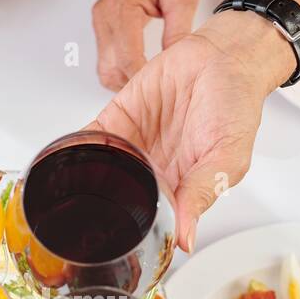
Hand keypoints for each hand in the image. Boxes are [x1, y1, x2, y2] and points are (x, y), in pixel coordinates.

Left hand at [90, 11, 290, 251]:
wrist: (224, 56)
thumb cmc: (236, 107)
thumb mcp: (228, 158)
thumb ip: (201, 195)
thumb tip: (185, 239)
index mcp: (180, 190)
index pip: (150, 222)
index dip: (132, 233)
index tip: (117, 242)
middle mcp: (154, 171)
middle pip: (118, 200)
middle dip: (100, 210)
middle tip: (86, 221)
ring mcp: (133, 147)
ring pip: (98, 173)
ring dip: (82, 182)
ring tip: (69, 194)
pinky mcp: (119, 119)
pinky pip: (91, 138)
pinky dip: (75, 147)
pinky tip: (64, 157)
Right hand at [92, 0, 199, 89]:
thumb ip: (178, 32)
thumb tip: (174, 65)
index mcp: (123, 6)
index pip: (127, 57)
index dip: (142, 80)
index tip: (159, 92)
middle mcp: (106, 15)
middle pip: (111, 69)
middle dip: (132, 86)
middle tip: (157, 93)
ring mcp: (101, 22)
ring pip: (105, 69)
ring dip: (124, 81)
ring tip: (150, 86)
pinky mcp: (103, 27)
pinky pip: (106, 60)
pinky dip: (121, 70)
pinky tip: (140, 71)